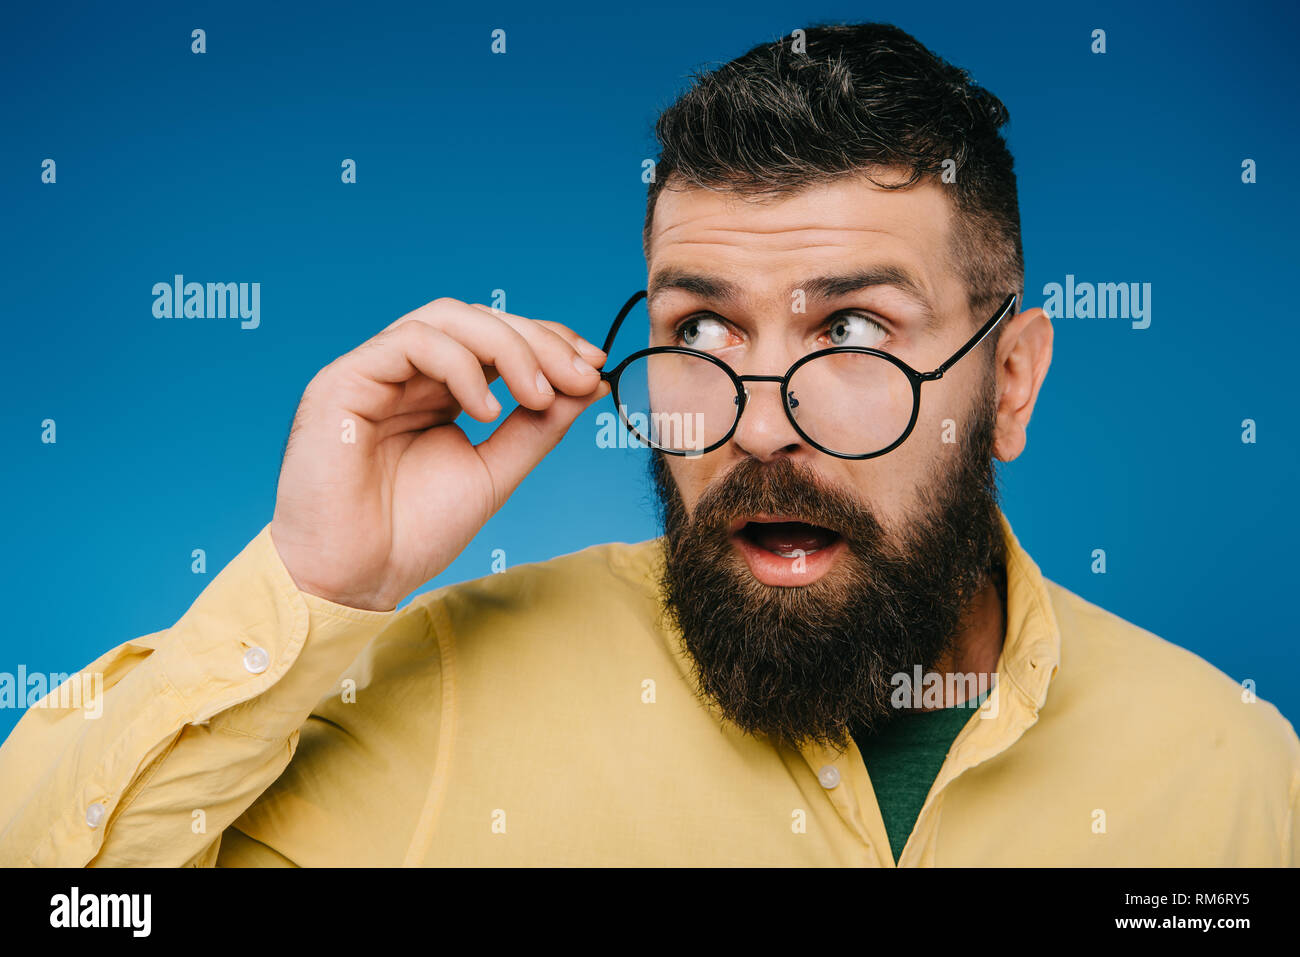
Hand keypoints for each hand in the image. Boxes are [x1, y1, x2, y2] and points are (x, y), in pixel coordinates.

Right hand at [268, 298, 607, 610]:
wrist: (354, 579)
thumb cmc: (411, 533)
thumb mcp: (494, 472)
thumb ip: (536, 427)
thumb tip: (588, 383)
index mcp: (438, 392)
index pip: (495, 341)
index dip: (546, 343)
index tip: (593, 367)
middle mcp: (407, 374)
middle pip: (477, 320)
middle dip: (538, 341)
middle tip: (579, 375)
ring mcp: (374, 372)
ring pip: (448, 319)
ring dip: (507, 347)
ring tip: (538, 394)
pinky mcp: (345, 380)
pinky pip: (412, 341)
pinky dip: (461, 365)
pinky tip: (487, 410)